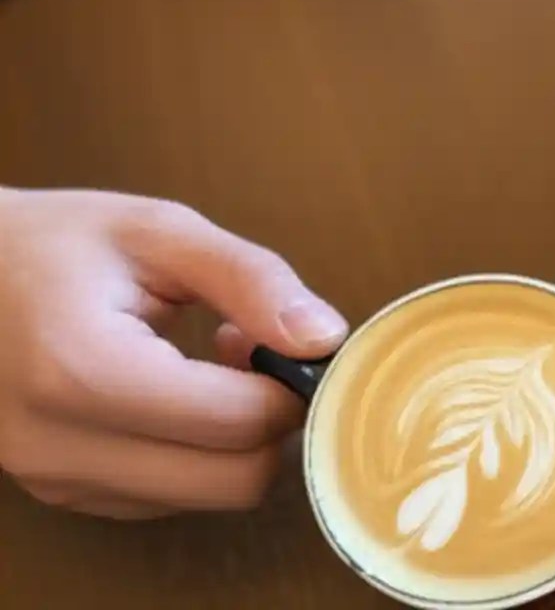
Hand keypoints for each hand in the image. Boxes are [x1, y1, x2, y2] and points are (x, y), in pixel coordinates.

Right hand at [0, 188, 347, 518]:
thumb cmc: (53, 245)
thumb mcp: (158, 233)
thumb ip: (251, 280)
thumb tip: (325, 337)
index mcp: (82, 372)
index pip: (239, 423)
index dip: (287, 385)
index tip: (279, 339)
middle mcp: (60, 445)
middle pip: (233, 482)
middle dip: (269, 424)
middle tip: (252, 357)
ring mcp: (57, 479)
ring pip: (208, 498)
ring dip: (232, 441)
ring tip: (203, 366)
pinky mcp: (64, 493)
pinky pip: (169, 498)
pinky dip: (194, 455)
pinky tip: (171, 395)